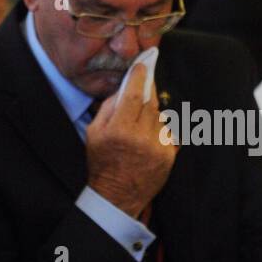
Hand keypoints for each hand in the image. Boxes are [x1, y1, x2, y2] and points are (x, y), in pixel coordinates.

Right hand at [85, 64, 177, 217]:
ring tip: (141, 121)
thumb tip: (123, 88)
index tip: (142, 65)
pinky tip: (149, 136)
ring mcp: (157, 148)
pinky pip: (168, 133)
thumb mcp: (93, 133)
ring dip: (153, 113)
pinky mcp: (168, 157)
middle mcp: (141, 137)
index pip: (133, 95)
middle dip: (149, 90)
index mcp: (120, 130)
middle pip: (150, 103)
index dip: (139, 76)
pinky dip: (160, 130)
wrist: (116, 195)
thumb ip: (108, 108)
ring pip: (161, 117)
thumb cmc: (102, 162)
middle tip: (147, 79)